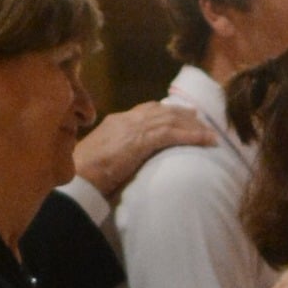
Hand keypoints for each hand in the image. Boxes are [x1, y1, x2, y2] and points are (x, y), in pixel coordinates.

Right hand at [72, 101, 215, 198]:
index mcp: (116, 122)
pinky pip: (172, 134)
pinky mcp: (140, 140)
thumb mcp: (105, 157)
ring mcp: (133, 128)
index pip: (144, 111)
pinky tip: (206, 140)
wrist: (78, 177)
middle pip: (160, 111)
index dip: (164, 112)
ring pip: (170, 120)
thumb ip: (120, 152)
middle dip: (182, 115)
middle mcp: (126, 120)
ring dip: (192, 126)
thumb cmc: (87, 174)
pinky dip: (192, 136)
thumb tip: (132, 159)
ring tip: (209, 132)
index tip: (179, 115)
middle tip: (200, 118)